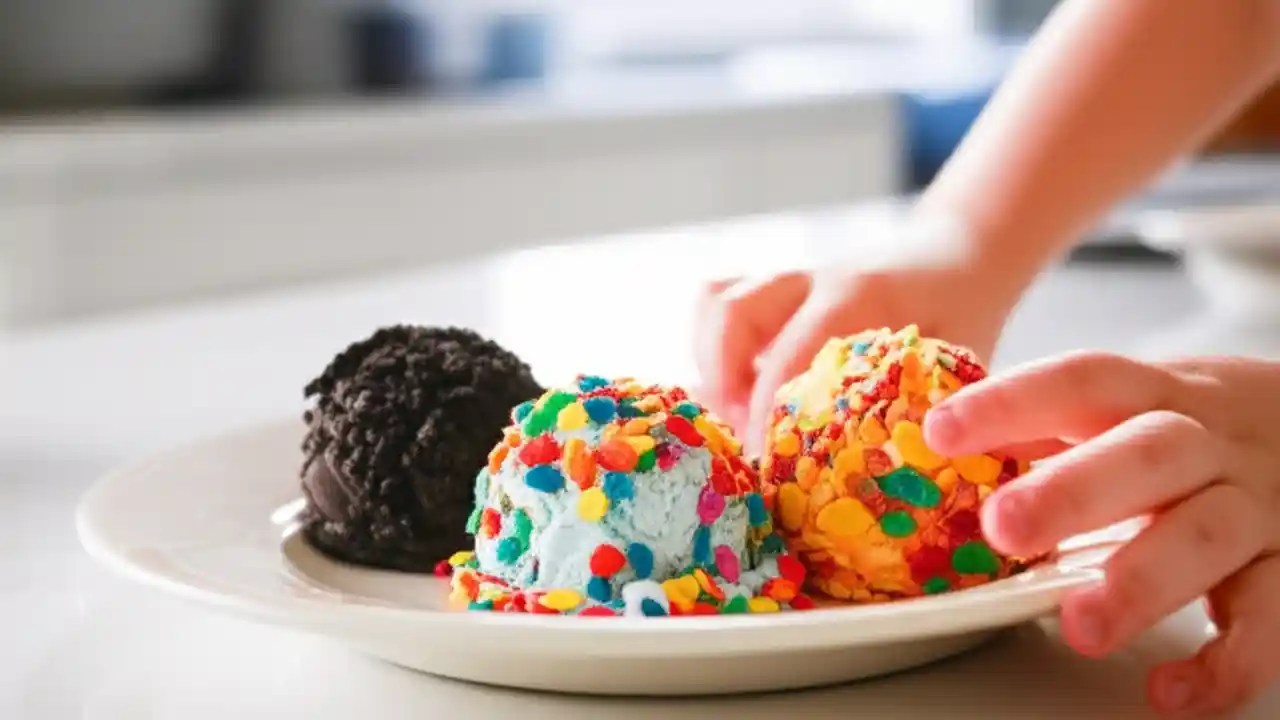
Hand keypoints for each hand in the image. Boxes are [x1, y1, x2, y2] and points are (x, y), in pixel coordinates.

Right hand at [695, 259, 1023, 449]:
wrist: (957, 254)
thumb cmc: (961, 312)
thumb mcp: (960, 360)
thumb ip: (932, 408)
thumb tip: (901, 483)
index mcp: (858, 294)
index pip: (789, 356)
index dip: (765, 416)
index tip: (765, 468)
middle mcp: (812, 280)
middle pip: (733, 315)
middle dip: (722, 385)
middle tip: (741, 441)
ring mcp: (788, 280)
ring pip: (717, 303)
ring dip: (710, 363)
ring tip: (727, 417)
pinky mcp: (774, 289)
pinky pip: (719, 300)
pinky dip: (713, 345)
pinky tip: (733, 388)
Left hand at [924, 352, 1279, 714]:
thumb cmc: (1193, 427)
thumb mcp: (1131, 406)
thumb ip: (1048, 425)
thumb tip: (935, 443)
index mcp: (1154, 395)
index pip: (1083, 382)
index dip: (1011, 402)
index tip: (938, 432)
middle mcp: (1209, 444)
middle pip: (1148, 455)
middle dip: (1075, 491)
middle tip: (1003, 527)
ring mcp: (1256, 506)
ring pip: (1207, 534)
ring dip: (1142, 581)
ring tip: (1080, 626)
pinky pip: (1267, 618)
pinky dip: (1223, 661)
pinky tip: (1169, 691)